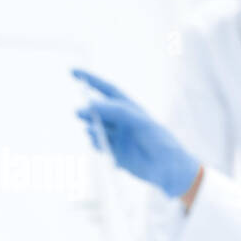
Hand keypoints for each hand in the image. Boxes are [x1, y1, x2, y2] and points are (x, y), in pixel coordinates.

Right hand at [72, 68, 200, 197]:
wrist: (167, 168)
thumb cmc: (158, 140)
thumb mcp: (138, 121)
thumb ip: (115, 110)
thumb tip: (89, 103)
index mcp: (129, 108)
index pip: (107, 89)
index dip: (90, 79)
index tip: (72, 71)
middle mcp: (120, 120)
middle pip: (96, 110)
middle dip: (86, 109)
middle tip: (78, 111)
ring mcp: (116, 136)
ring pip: (94, 127)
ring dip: (91, 127)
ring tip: (97, 131)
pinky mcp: (113, 152)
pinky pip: (97, 144)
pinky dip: (96, 143)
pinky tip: (105, 146)